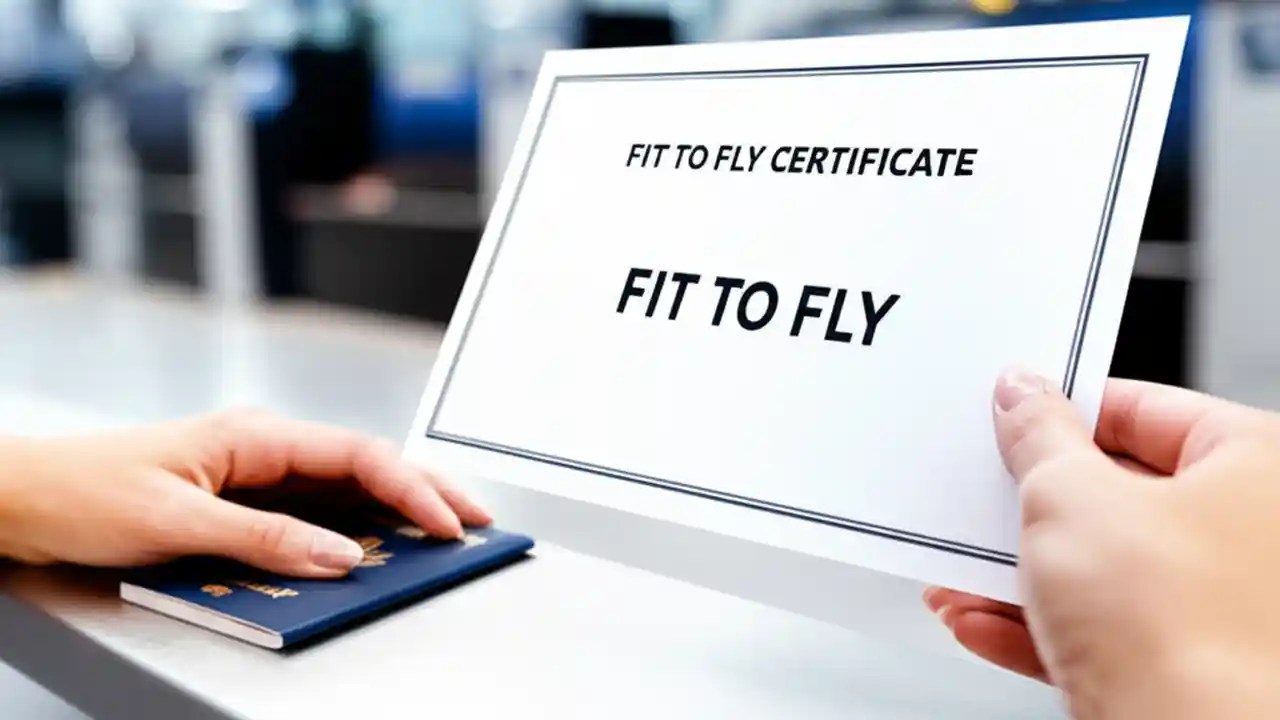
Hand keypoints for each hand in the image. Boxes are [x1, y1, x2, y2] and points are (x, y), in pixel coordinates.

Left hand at [0, 409, 490, 577]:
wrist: (24, 498)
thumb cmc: (84, 490)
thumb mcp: (176, 522)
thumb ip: (265, 539)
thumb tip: (342, 557)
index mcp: (258, 435)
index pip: (358, 455)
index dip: (411, 489)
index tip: (445, 523)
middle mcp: (267, 449)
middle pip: (368, 466)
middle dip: (427, 490)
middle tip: (477, 521)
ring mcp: (260, 475)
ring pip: (348, 492)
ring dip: (398, 512)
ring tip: (445, 534)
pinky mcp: (247, 503)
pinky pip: (316, 516)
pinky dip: (355, 532)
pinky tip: (379, 550)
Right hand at [925, 371, 1279, 718]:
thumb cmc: (1176, 628)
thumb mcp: (1067, 499)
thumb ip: (1036, 436)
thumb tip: (1023, 397)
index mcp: (1261, 465)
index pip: (1145, 410)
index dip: (1065, 410)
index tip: (1015, 414)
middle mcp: (1260, 532)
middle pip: (1120, 492)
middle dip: (1031, 506)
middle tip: (986, 495)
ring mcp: (1231, 606)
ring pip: (1106, 569)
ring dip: (1022, 573)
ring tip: (964, 574)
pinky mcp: (1192, 665)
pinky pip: (1107, 629)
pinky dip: (1042, 624)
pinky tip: (985, 623)